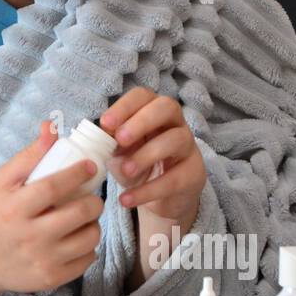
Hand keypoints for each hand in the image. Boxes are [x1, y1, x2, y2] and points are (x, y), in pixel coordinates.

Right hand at [0, 119, 104, 293]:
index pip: (53, 187)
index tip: (90, 167)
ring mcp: (41, 261)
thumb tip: (52, 127)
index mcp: (14, 208)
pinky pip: (86, 260)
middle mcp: (28, 236)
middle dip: (93, 201)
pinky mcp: (50, 279)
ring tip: (83, 218)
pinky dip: (88, 247)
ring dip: (93, 224)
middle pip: (79, 213)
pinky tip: (76, 239)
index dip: (77, 173)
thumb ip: (29, 155)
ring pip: (89, 238)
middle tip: (91, 197)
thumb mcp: (2, 181)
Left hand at [99, 88, 205, 222]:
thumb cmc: (137, 165)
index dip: (124, 106)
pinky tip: (127, 199)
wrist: (160, 198)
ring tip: (126, 171)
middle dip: (142, 121)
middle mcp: (174, 123)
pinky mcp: (194, 173)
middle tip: (120, 139)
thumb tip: (100, 143)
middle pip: (167, 107)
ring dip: (146, 155)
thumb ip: (110, 146)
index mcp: (152, 111)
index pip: (142, 96)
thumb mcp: (120, 154)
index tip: (105, 123)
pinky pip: (174, 179)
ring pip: (175, 139)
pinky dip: (147, 191)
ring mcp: (188, 146)